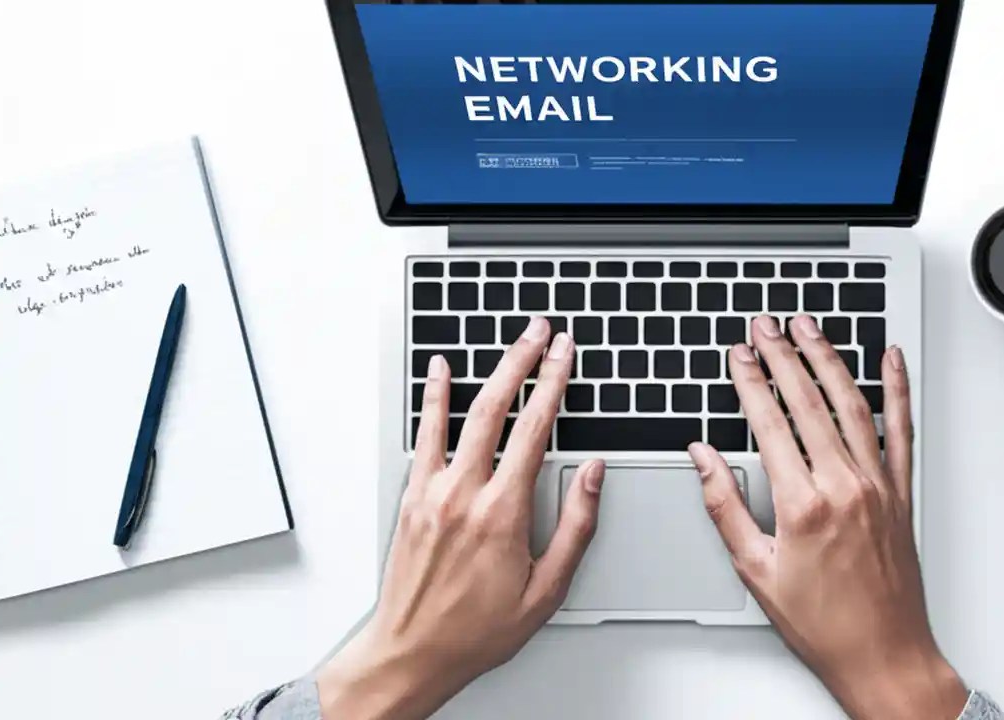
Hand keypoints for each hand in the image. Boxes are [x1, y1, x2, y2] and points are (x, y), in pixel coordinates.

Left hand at [318, 318, 603, 719]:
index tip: (565, 355)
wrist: (410, 652)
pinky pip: (425, 435)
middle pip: (497, 408)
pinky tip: (439, 373)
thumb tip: (593, 476)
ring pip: (462, 414)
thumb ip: (575, 526)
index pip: (535, 430)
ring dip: (487, 373)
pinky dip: (434, 399)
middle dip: (523, 362)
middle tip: (540, 332)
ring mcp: (432, 492)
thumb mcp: (546, 590)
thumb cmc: (476, 630)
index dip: (554, 384)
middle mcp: (464, 493)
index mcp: (503, 513)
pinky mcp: (411, 497)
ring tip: (507, 345)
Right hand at [689, 315, 966, 719]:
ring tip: (810, 329)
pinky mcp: (901, 492)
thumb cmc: (822, 622)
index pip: (770, 423)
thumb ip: (725, 507)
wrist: (883, 653)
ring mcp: (878, 486)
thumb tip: (705, 459)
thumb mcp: (755, 570)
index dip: (750, 382)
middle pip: (809, 402)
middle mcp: (844, 487)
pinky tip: (891, 360)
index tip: (739, 355)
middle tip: (766, 325)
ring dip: (829, 359)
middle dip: (784, 355)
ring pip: (853, 404)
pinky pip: (901, 429)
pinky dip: (897, 390)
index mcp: (802, 505)